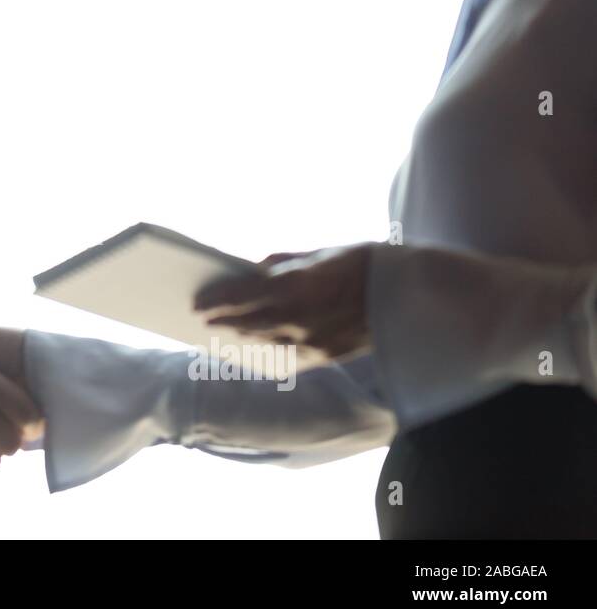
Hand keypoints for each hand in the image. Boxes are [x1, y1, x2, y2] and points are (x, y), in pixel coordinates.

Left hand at [193, 244, 374, 359]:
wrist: (413, 296)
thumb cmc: (367, 263)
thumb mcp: (323, 252)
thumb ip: (286, 262)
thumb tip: (256, 268)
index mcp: (296, 285)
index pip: (241, 296)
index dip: (215, 300)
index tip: (196, 302)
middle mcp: (299, 317)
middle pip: (247, 322)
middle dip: (223, 320)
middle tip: (202, 318)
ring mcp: (312, 341)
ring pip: (264, 342)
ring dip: (240, 337)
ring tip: (224, 330)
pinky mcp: (326, 357)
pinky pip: (287, 357)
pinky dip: (267, 350)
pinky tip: (256, 347)